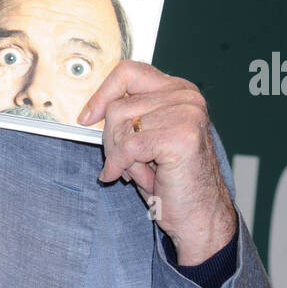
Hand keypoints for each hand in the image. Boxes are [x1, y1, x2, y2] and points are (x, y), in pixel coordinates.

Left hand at [78, 60, 237, 265]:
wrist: (200, 216)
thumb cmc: (173, 181)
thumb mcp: (146, 141)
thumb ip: (129, 118)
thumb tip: (92, 111)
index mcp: (178, 91)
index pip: (129, 72)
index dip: (102, 93)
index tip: (87, 116)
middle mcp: (186, 97)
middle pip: (118, 106)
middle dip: (112, 140)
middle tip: (126, 163)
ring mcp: (186, 114)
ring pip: (120, 126)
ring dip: (121, 156)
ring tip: (142, 171)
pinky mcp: (181, 136)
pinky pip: (128, 147)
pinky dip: (122, 166)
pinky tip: (136, 180)